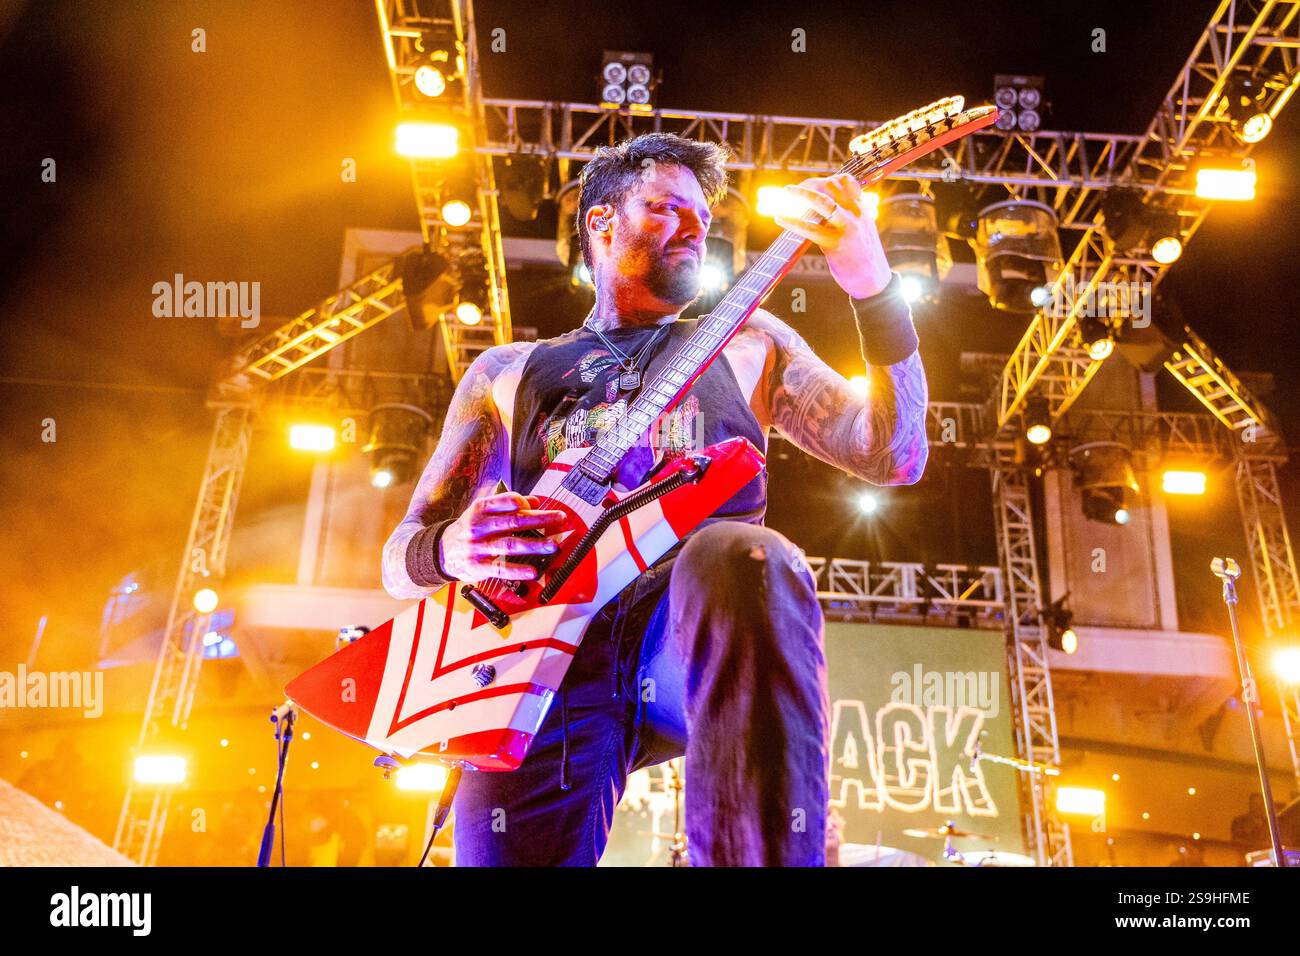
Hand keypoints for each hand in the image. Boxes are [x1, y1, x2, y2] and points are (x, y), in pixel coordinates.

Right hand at [440, 491, 567, 583]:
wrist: (441, 552)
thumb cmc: (468, 529)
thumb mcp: (482, 513)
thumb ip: (507, 506)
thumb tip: (535, 501)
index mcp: (480, 509)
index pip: (507, 501)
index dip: (525, 503)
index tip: (541, 506)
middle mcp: (479, 526)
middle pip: (514, 521)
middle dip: (540, 519)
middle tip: (560, 518)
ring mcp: (478, 547)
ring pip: (510, 544)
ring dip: (534, 545)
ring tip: (553, 545)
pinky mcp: (478, 566)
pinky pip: (500, 569)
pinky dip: (517, 570)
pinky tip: (533, 572)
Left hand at [774, 173, 891, 298]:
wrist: (874, 282)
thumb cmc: (862, 256)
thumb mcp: (861, 229)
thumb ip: (846, 216)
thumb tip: (819, 210)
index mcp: (861, 208)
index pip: (844, 181)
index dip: (824, 179)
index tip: (809, 184)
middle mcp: (856, 214)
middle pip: (831, 186)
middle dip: (808, 185)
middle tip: (792, 191)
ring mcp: (847, 228)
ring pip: (822, 202)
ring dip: (800, 195)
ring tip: (785, 195)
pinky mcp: (837, 245)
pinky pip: (811, 229)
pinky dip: (793, 222)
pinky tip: (781, 218)